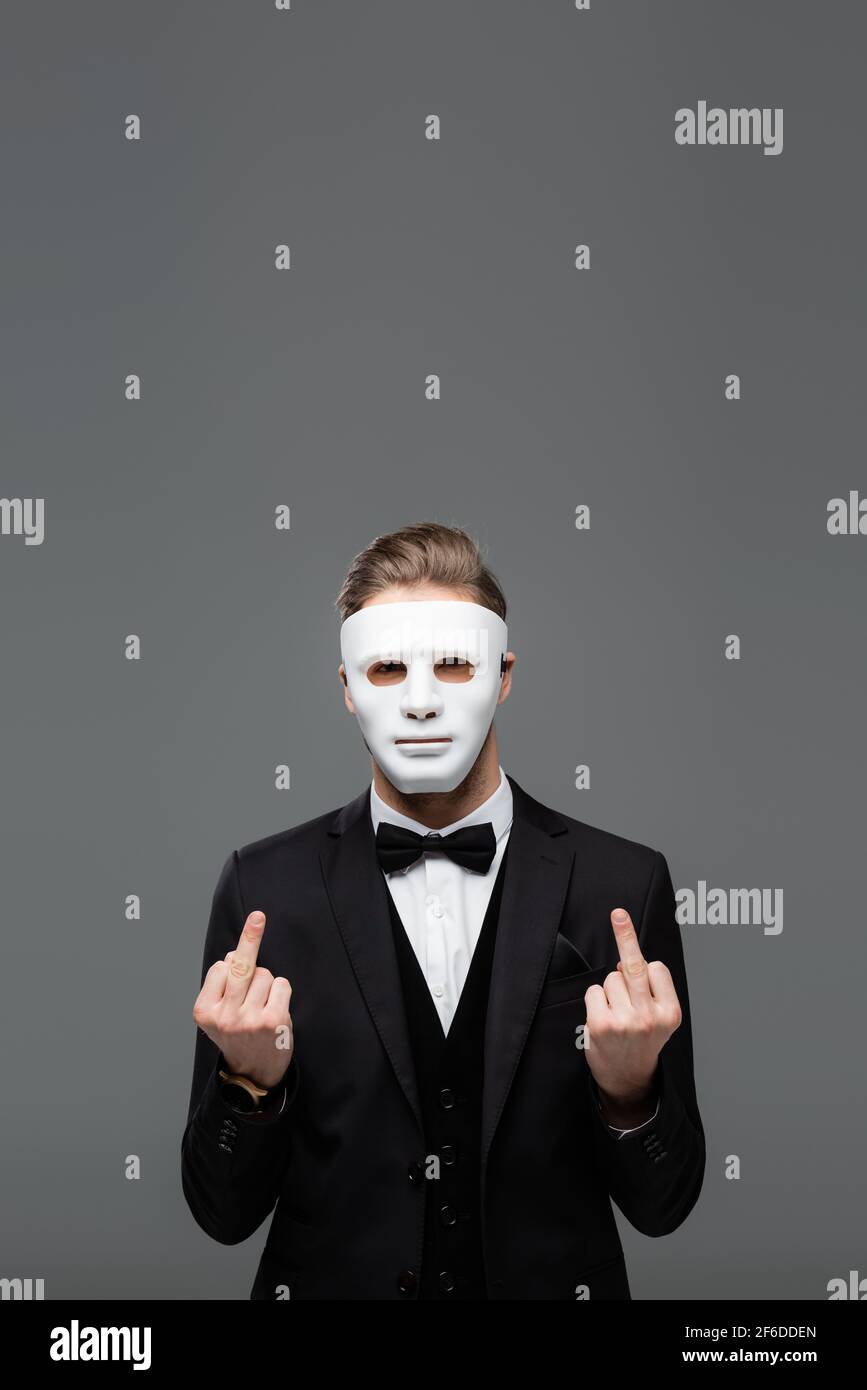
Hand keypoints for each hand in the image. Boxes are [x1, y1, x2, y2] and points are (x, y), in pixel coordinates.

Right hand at [192, 910, 293, 1089]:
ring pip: (264, 974)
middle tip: (258, 916)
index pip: (221, 968)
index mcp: (204, 1011)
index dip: (230, 967)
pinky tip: (275, 1010)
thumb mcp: (217, 1013)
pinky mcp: (273, 1021)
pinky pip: (281, 984)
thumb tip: (232, 955)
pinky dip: (281, 990)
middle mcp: (224, 1016)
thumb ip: (221, 986)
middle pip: (241, 965)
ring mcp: (249, 1020)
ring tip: (261, 1008)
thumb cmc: (236, 1035)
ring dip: (266, 984)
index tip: (232, 968)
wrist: (252, 1073)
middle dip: (250, 937)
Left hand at [583, 908, 681, 1123]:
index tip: (643, 957)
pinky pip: (594, 991)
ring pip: (611, 978)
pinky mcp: (602, 1024)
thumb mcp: (660, 1018)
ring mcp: (626, 1020)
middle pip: (635, 965)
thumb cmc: (643, 1041)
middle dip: (626, 935)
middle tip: (618, 913)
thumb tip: (624, 961)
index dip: (646, 969)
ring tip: (617, 1015)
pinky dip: (595, 1000)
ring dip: (610, 990)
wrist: (628, 1079)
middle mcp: (651, 1016)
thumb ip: (650, 990)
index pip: (656, 968)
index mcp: (671, 1012)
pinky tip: (603, 1019)